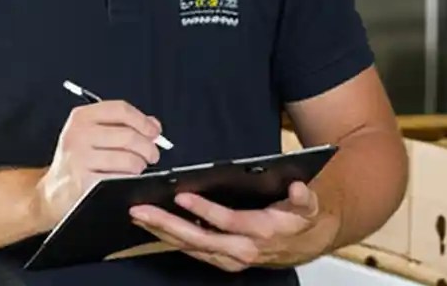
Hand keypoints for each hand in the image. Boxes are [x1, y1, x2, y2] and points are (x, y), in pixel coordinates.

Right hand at [34, 101, 162, 228]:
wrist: (54, 192)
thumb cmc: (78, 161)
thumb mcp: (92, 135)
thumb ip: (122, 125)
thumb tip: (153, 124)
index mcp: (81, 117)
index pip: (121, 110)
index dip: (143, 121)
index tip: (155, 131)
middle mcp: (78, 135)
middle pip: (129, 136)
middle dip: (148, 147)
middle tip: (152, 155)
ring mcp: (80, 159)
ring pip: (129, 159)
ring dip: (140, 166)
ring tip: (137, 168)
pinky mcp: (84, 182)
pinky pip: (121, 179)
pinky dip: (130, 180)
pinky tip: (126, 179)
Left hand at [128, 182, 337, 272]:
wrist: (305, 244)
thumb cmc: (301, 221)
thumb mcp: (309, 207)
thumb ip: (304, 198)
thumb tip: (298, 188)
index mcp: (259, 232)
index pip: (226, 222)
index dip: (203, 209)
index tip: (181, 195)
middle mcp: (240, 250)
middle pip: (197, 239)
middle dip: (167, 225)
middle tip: (140, 210)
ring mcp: (228, 258)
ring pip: (189, 247)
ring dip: (162, 232)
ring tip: (138, 216)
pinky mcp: (220, 259)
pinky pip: (191, 250)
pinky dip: (169, 238)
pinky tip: (152, 226)